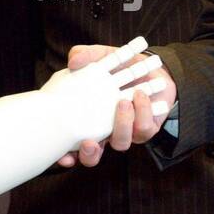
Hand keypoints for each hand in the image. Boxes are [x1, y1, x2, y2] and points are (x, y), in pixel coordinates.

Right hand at [55, 41, 176, 167]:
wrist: (150, 66)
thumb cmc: (118, 65)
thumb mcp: (99, 57)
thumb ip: (85, 56)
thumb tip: (73, 60)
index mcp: (85, 120)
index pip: (70, 145)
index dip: (65, 155)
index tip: (63, 156)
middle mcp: (103, 132)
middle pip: (92, 157)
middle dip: (90, 154)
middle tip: (89, 143)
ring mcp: (125, 132)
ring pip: (120, 143)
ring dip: (121, 124)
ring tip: (123, 102)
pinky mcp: (146, 128)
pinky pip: (143, 128)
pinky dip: (142, 110)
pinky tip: (140, 94)